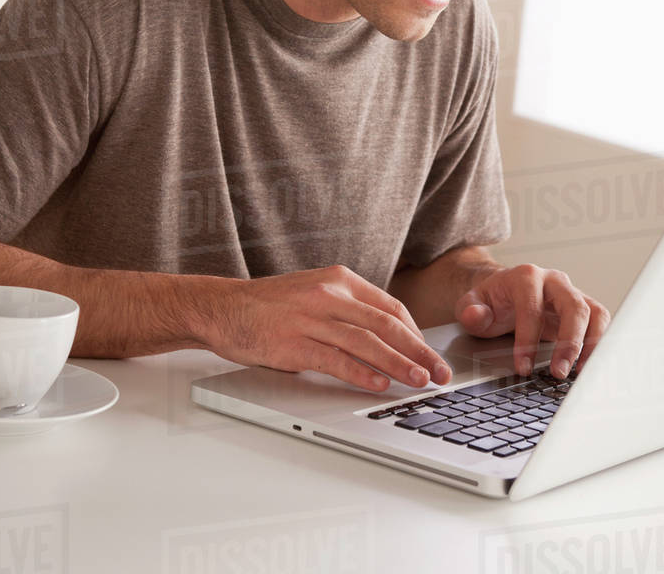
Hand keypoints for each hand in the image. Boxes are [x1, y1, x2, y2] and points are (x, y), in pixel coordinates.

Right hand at [202, 265, 452, 392]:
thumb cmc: (270, 306)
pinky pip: (336, 359)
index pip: (390, 307)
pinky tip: (380, 384)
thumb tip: (386, 338)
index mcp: (339, 279)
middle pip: (386, 324)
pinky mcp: (294, 342)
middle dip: (419, 351)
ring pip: (367, 342)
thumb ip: (347, 309)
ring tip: (420, 381)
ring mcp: (312, 317)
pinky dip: (362, 372)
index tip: (430, 354)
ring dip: (399, 364)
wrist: (223, 307)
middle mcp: (330, 294)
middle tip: (440, 372)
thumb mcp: (315, 293)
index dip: (415, 334)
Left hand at [454, 263, 610, 378]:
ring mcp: (571, 294)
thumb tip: (476, 315)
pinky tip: (588, 367)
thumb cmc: (490, 300)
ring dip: (592, 344)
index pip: (532, 306)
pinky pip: (600, 324)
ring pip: (595, 313)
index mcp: (526, 277)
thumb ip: (470, 310)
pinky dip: (599, 345)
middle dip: (569, 342)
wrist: (503, 292)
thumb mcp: (471, 303)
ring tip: (581, 373)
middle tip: (558, 372)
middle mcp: (554, 282)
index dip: (528, 338)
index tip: (523, 367)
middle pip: (573, 306)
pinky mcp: (583, 310)